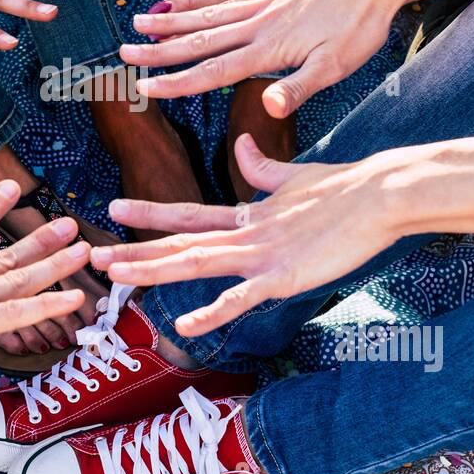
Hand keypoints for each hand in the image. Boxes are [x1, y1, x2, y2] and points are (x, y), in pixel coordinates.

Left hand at [90, 135, 401, 335]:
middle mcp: (245, 233)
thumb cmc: (344, 188)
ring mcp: (261, 255)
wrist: (379, 194)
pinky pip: (240, 299)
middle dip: (136, 251)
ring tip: (117, 276)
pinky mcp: (282, 276)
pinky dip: (211, 313)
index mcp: (247, 214)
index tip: (114, 209)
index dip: (150, 215)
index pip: (188, 215)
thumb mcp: (294, 176)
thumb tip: (240, 147)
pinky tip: (183, 326)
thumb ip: (262, 167)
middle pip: (179, 244)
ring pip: (196, 264)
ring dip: (153, 271)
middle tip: (94, 256)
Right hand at [124, 0, 428, 117]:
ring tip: (140, 17)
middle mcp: (258, 23)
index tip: (146, 88)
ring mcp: (265, 0)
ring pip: (208, 10)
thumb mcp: (334, 67)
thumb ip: (296, 88)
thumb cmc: (362, 28)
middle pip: (199, 40)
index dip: (177, 81)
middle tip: (124, 53)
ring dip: (173, 16)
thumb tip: (264, 106)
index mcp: (267, 48)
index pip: (212, 71)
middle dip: (159, 49)